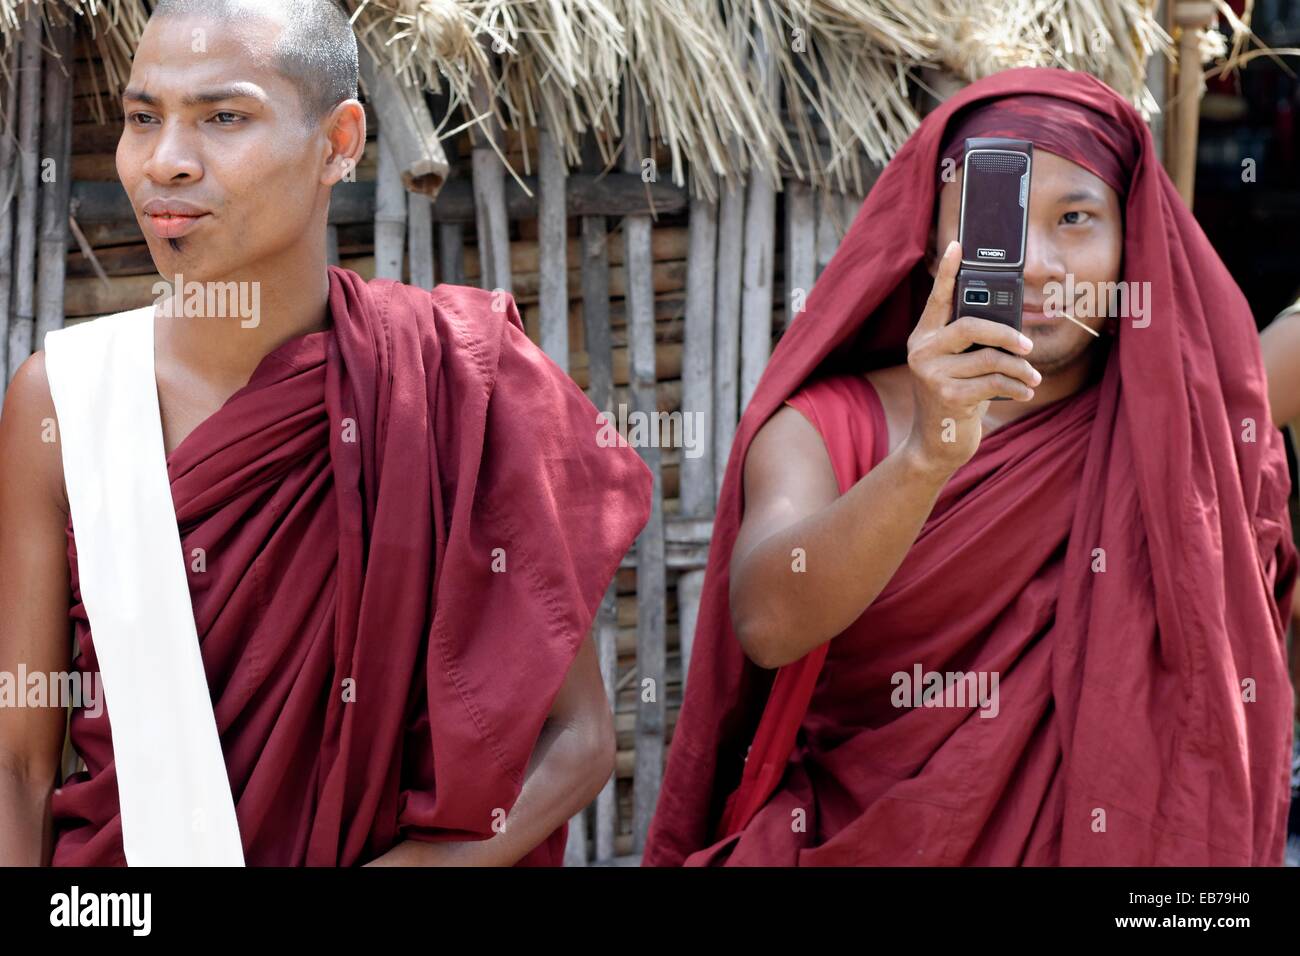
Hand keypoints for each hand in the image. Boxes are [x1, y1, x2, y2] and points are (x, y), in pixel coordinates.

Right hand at [903, 240, 1039, 478]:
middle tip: (1028, 346)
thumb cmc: (955, 398)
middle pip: (971, 326)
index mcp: (924, 337)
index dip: (948, 271)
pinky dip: (1017, 388)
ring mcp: (931, 374)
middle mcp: (922, 351)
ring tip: (1033, 378)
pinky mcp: (947, 396)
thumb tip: (1012, 327)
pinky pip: (993, 383)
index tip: (958, 244)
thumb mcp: (959, 366)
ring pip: (990, 359)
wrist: (935, 445)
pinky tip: (1026, 393)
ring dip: (1020, 370)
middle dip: (1007, 334)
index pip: (937, 298)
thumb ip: (973, 345)